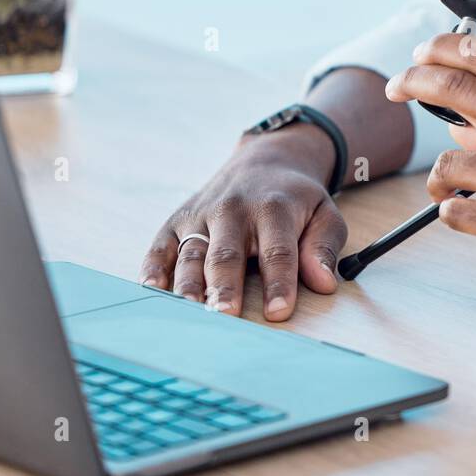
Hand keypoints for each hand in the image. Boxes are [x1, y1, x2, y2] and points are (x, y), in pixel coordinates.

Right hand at [139, 126, 345, 319]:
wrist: (264, 160)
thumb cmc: (296, 199)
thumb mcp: (324, 213)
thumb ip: (324, 246)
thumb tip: (324, 282)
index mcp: (273, 209)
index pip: (277, 251)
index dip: (278, 282)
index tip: (279, 312)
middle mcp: (232, 211)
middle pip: (227, 254)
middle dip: (225, 286)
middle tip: (225, 314)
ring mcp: (201, 216)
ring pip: (192, 254)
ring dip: (189, 285)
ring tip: (190, 311)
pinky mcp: (177, 222)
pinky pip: (161, 247)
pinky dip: (153, 269)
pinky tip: (151, 290)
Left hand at [385, 33, 475, 301]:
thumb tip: (463, 122)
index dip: (442, 48)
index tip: (420, 55)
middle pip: (454, 86)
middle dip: (412, 81)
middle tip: (396, 87)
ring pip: (447, 161)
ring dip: (438, 176)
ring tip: (449, 187)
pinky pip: (455, 211)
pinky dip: (452, 212)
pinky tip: (467, 215)